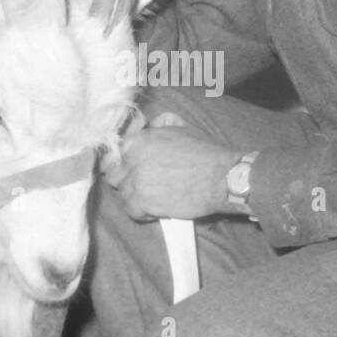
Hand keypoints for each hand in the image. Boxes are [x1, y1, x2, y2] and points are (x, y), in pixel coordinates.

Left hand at [104, 115, 236, 220]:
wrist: (221, 177)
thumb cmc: (205, 152)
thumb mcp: (182, 127)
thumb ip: (159, 123)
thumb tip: (147, 125)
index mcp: (138, 140)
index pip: (115, 156)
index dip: (125, 165)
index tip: (135, 172)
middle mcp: (132, 158)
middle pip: (114, 176)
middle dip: (128, 181)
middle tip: (146, 187)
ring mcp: (136, 181)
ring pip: (123, 195)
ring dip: (137, 199)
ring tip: (157, 198)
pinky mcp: (143, 202)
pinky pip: (132, 211)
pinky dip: (144, 213)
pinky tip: (159, 208)